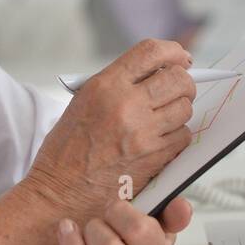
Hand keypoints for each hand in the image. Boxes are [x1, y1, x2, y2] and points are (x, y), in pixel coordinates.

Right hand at [23, 39, 196, 222]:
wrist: (59, 192)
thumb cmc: (66, 150)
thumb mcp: (84, 102)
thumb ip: (119, 84)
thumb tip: (156, 73)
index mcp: (106, 85)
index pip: (152, 52)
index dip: (173, 52)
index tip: (181, 58)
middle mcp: (126, 105)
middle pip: (178, 79)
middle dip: (183, 83)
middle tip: (177, 90)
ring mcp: (143, 132)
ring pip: (185, 108)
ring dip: (179, 110)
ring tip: (164, 117)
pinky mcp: (154, 157)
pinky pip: (183, 136)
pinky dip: (177, 136)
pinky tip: (161, 139)